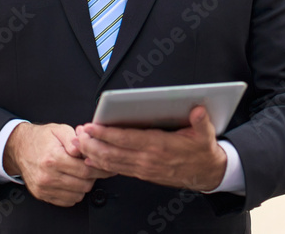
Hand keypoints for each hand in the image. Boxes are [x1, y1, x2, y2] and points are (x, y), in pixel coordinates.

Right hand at [3, 122, 114, 206]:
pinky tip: (73, 181)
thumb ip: (74, 139)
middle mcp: (47, 176)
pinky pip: (67, 201)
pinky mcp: (42, 195)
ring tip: (82, 173)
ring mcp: (44, 188)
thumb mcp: (59, 130)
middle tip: (94, 167)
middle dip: (94, 177)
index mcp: (53, 158)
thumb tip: (83, 149)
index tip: (106, 166)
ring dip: (84, 185)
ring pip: (77, 195)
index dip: (100, 169)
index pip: (86, 170)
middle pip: (84, 184)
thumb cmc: (41, 138)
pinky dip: (74, 193)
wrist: (19, 148)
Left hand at [74, 106, 227, 191]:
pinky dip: (103, 165)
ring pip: (113, 163)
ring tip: (80, 144)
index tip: (92, 126)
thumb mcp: (205, 134)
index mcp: (160, 145)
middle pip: (114, 152)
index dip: (107, 133)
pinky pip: (118, 170)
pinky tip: (92, 159)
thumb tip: (198, 109)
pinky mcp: (143, 174)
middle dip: (93, 144)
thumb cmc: (202, 151)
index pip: (127, 139)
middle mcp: (149, 158)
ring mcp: (144, 168)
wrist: (206, 174)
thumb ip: (201, 121)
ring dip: (94, 154)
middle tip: (78, 134)